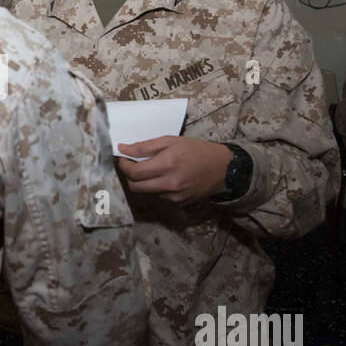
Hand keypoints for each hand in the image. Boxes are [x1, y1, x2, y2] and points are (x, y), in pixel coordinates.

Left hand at [116, 136, 232, 204]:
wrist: (222, 168)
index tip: (123, 158)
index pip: (134, 172)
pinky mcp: (179, 203)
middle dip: (130, 176)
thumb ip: (145, 146)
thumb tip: (123, 148)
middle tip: (134, 166)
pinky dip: (158, 188)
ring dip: (145, 182)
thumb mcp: (171, 141)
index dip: (124, 166)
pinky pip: (160, 197)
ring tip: (155, 170)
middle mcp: (170, 183)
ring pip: (147, 192)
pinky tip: (168, 178)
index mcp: (168, 164)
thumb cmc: (196, 150)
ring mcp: (175, 196)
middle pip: (136, 187)